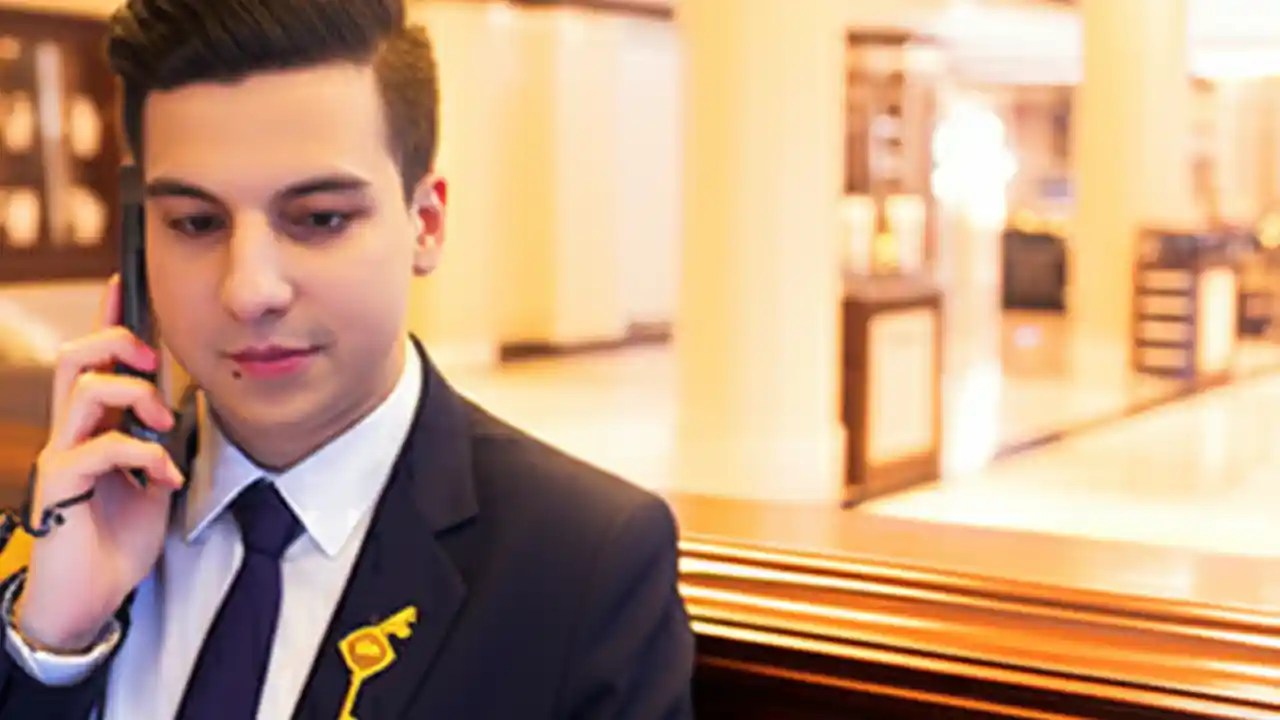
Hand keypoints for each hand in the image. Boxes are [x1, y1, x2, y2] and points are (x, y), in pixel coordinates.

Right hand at [14, 275, 183, 651]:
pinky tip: (163, 478)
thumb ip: (160, 441)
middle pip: (76, 357)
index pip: (96, 361)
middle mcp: (71, 432)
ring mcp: (62, 455)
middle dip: (118, 342)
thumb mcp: (153, 479)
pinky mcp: (60, 485)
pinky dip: (143, 454)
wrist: (89, 598)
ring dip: (136, 396)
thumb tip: (181, 406)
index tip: (124, 281)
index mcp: (95, 426)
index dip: (108, 319)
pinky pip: (99, 446)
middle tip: (154, 362)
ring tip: (163, 426)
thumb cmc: (117, 539)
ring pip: (85, 389)